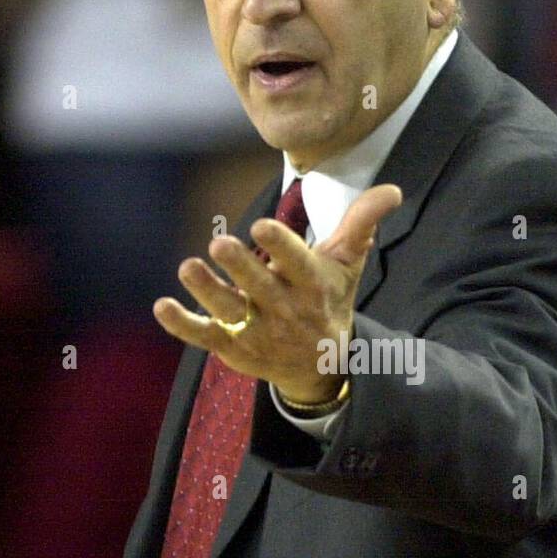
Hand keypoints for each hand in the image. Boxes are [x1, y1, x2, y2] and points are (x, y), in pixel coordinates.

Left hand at [154, 183, 402, 402]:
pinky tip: (163, 306)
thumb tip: (393, 190)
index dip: (281, 246)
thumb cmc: (329, 300)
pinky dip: (183, 324)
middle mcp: (284, 310)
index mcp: (312, 286)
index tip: (264, 224)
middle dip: (241, 267)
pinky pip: (205, 336)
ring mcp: (256, 331)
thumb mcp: (348, 264)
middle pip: (260, 287)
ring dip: (207, 291)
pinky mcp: (232, 346)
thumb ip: (362, 223)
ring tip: (188, 268)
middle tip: (220, 242)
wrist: (321, 367)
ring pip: (229, 312)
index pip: (297, 263)